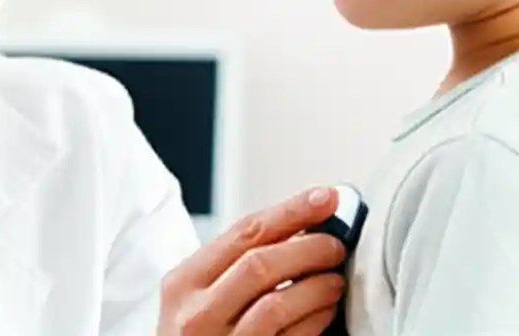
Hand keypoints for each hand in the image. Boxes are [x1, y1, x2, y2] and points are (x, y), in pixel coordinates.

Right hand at [158, 188, 346, 335]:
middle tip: (336, 244)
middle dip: (308, 247)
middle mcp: (196, 315)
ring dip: (317, 286)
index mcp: (183, 283)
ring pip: (277, 304)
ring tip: (334, 280)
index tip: (325, 199)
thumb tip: (301, 226)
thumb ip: (235, 264)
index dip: (291, 211)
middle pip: (260, 264)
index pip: (243, 232)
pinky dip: (315, 320)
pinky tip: (325, 312)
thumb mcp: (198, 295)